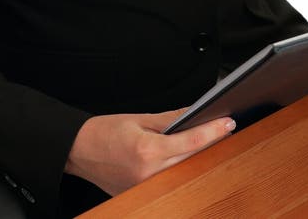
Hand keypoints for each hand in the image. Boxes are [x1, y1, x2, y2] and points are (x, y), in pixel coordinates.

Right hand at [64, 109, 235, 194]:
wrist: (79, 151)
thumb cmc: (105, 131)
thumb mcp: (139, 119)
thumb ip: (170, 119)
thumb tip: (194, 113)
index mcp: (147, 150)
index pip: (190, 142)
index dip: (212, 131)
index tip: (228, 122)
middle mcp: (148, 173)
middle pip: (191, 158)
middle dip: (210, 142)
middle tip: (226, 127)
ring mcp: (145, 187)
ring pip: (183, 170)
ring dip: (199, 155)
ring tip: (213, 138)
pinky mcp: (142, 194)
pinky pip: (169, 179)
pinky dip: (181, 165)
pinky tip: (190, 154)